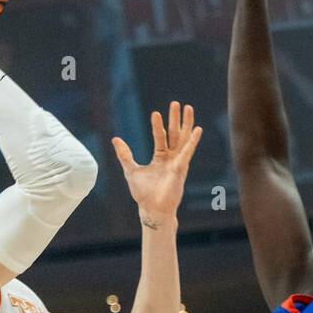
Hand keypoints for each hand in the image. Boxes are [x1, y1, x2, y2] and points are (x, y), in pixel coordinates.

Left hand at [112, 102, 202, 224]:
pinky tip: (197, 129)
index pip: (160, 137)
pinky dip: (192, 141)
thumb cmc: (143, 194)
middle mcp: (171, 159)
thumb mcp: (130, 170)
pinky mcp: (181, 168)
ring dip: (186, 124)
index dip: (158, 126)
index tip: (156, 113)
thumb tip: (115, 138)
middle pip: (174, 134)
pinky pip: (187, 152)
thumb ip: (125, 154)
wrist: (151, 209)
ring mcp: (177, 163)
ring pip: (183, 139)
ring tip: (188, 108)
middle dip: (175, 119)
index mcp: (160, 158)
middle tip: (176, 103)